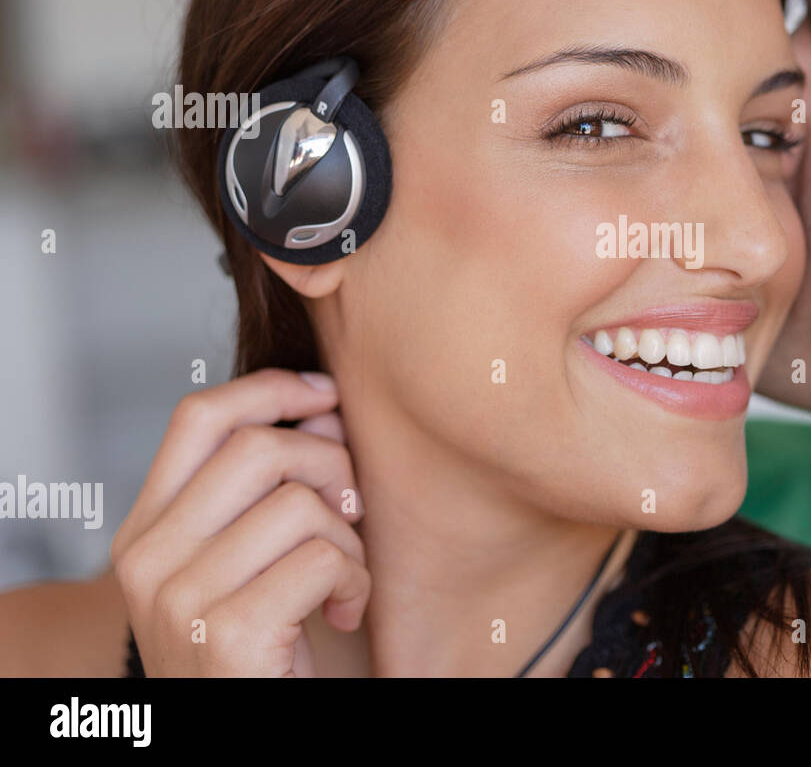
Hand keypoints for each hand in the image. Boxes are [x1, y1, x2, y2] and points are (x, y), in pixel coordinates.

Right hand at [111, 368, 369, 675]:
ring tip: (342, 579)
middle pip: (260, 447)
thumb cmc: (255, 648)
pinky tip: (342, 614)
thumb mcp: (246, 559)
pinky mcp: (229, 635)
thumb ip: (270, 486)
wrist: (238, 736)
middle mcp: (148, 559)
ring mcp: (181, 599)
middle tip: (350, 514)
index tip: (326, 395)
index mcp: (145, 531)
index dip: (271, 388)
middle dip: (331, 466)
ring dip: (348, 539)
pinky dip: (356, 583)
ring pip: (301, 504)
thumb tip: (323, 407)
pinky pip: (324, 560)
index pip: (198, 417)